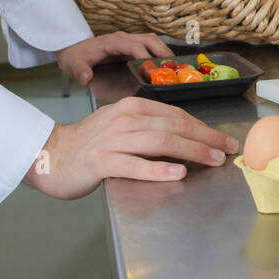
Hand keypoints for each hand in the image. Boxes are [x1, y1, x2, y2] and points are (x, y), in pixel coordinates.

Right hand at [22, 96, 239, 198]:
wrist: (51, 155)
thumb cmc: (91, 143)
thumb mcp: (121, 124)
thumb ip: (149, 126)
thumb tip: (186, 137)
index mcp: (132, 106)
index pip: (176, 115)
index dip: (203, 127)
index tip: (223, 140)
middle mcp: (124, 119)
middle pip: (174, 126)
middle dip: (206, 138)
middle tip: (228, 150)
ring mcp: (112, 140)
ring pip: (160, 142)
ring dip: (191, 151)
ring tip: (213, 160)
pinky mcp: (101, 162)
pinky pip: (135, 165)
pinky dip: (158, 168)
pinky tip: (177, 172)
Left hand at [57, 31, 172, 85]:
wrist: (73, 50)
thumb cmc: (76, 57)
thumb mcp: (73, 65)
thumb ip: (80, 71)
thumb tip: (86, 77)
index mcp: (112, 42)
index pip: (134, 46)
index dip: (145, 56)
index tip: (153, 69)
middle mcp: (123, 38)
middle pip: (149, 39)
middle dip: (162, 51)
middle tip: (172, 66)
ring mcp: (128, 41)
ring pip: (152, 40)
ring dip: (163, 50)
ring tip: (173, 65)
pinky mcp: (131, 46)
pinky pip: (149, 46)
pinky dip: (159, 52)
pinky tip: (164, 64)